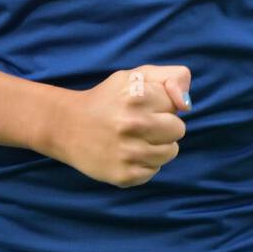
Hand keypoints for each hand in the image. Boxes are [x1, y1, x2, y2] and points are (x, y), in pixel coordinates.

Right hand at [56, 64, 190, 186]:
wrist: (67, 127)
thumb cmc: (107, 99)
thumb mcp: (136, 76)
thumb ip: (171, 78)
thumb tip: (186, 105)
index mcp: (137, 95)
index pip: (175, 104)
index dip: (161, 104)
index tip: (143, 105)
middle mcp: (133, 124)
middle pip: (178, 130)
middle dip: (164, 125)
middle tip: (141, 123)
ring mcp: (128, 153)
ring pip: (170, 152)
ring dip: (157, 146)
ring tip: (135, 139)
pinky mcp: (125, 175)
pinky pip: (154, 171)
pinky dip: (145, 164)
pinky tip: (127, 154)